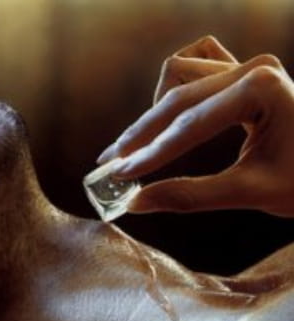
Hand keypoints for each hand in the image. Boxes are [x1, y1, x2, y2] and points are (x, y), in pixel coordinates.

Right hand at [97, 36, 293, 216]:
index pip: (188, 125)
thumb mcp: (250, 193)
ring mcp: (246, 64)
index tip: (119, 173)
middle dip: (141, 134)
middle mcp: (252, 66)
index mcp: (261, 90)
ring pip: (177, 74)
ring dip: (155, 110)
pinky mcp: (239, 70)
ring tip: (142, 144)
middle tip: (112, 162)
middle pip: (175, 97)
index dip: (149, 153)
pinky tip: (169, 113)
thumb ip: (190, 196)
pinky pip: (193, 64)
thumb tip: (136, 203)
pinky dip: (174, 87)